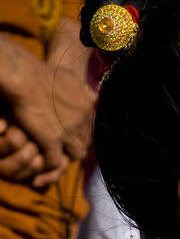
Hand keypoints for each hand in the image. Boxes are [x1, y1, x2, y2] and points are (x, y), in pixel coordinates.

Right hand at [2, 51, 92, 180]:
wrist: (24, 74)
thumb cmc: (40, 72)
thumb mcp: (71, 77)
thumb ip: (84, 89)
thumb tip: (97, 95)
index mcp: (88, 104)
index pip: (90, 127)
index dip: (80, 133)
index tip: (69, 135)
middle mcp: (82, 119)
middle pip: (85, 143)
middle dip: (75, 147)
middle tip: (63, 150)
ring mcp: (69, 131)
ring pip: (75, 155)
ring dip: (65, 158)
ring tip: (54, 158)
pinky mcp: (52, 140)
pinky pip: (55, 162)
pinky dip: (49, 166)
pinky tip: (41, 163)